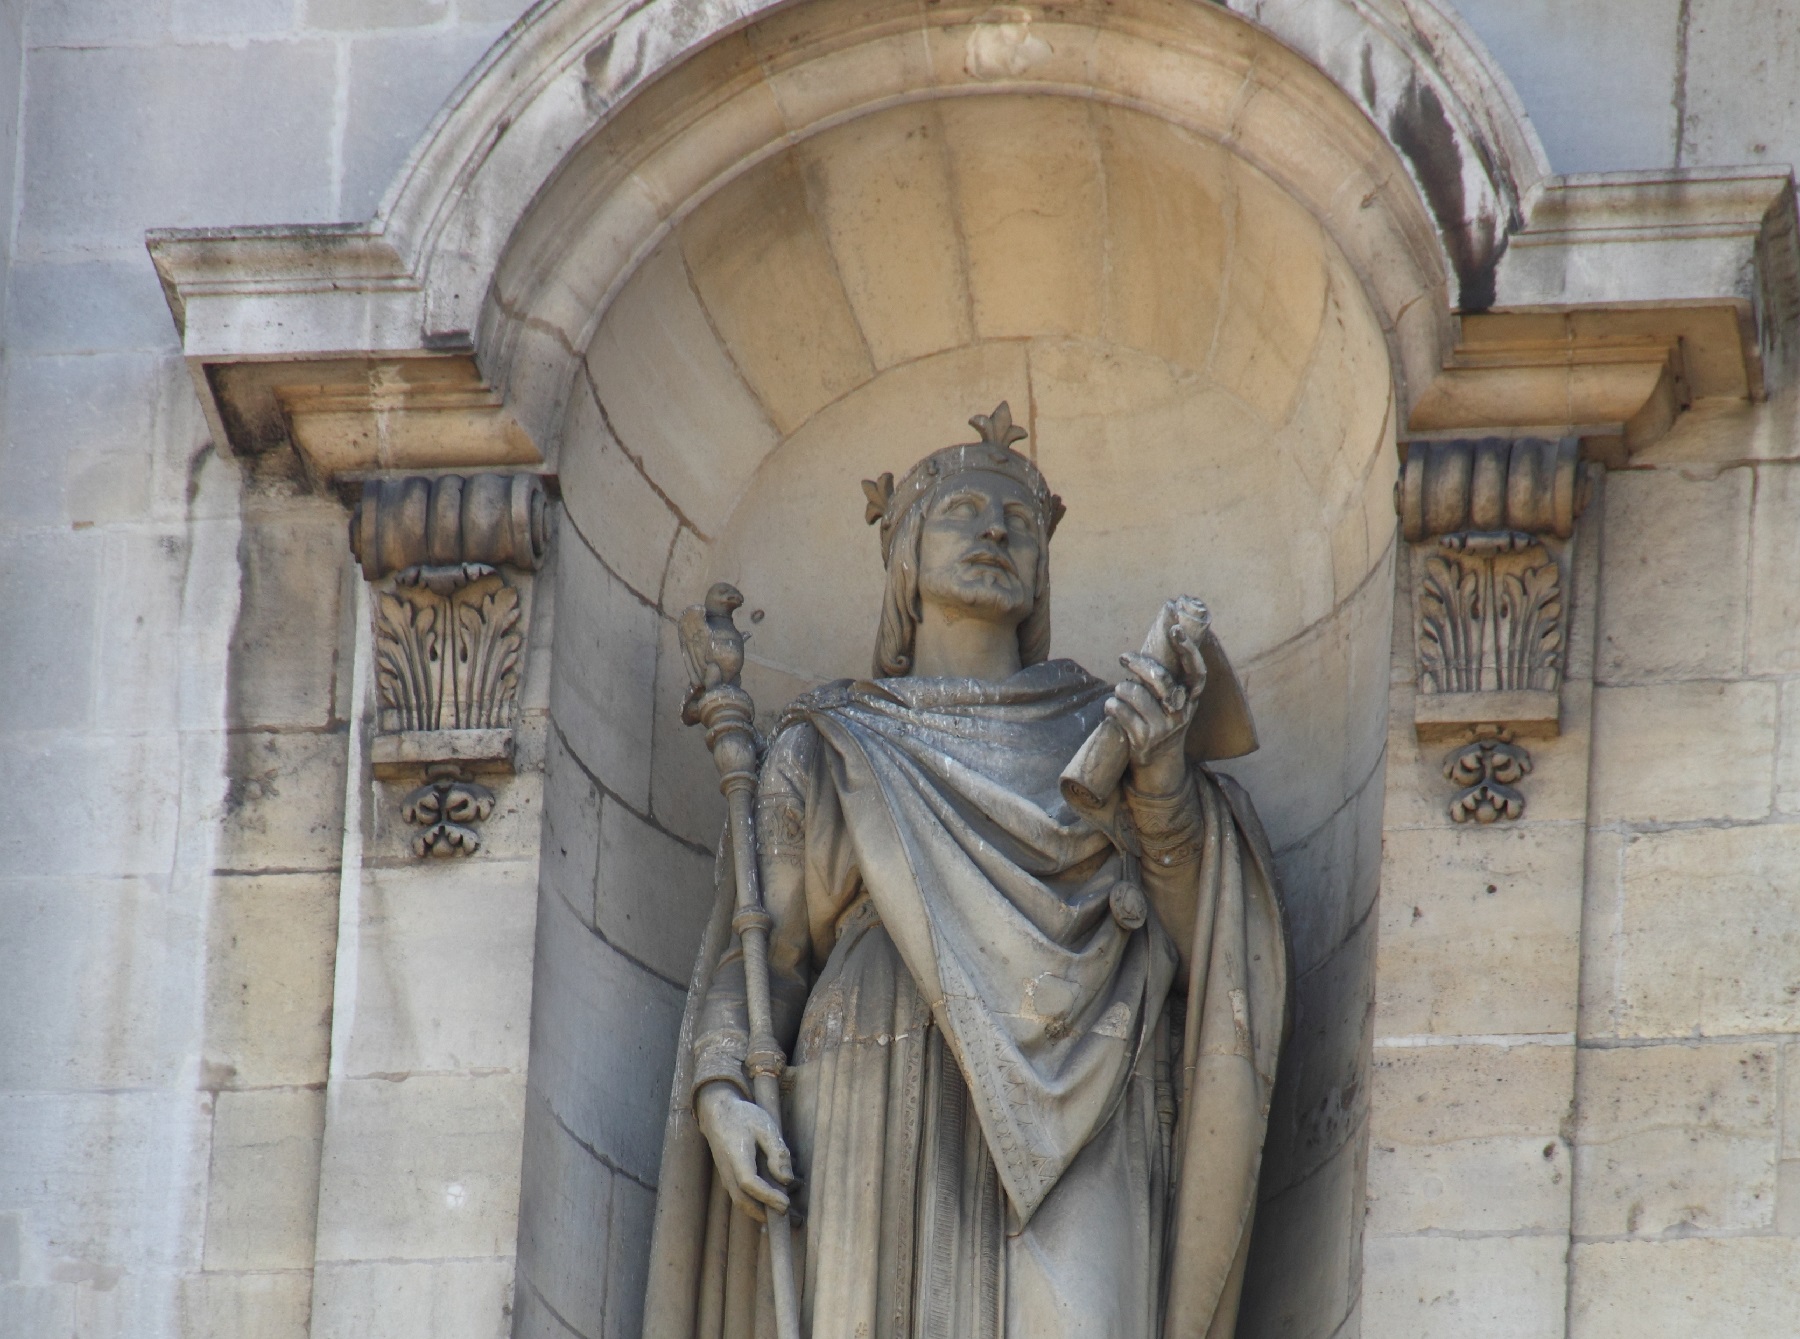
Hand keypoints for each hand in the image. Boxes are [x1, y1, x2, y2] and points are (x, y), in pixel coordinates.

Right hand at [695, 1081, 793, 1220]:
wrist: (718, 1112)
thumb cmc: (743, 1117)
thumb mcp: (765, 1127)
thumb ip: (777, 1152)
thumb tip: (787, 1180)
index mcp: (736, 1157)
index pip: (749, 1183)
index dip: (768, 1197)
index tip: (786, 1204)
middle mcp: (728, 1171)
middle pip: (743, 1201)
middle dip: (768, 1214)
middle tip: (793, 1219)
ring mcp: (726, 1176)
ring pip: (742, 1202)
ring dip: (764, 1210)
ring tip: (791, 1212)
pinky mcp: (729, 1177)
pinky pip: (742, 1196)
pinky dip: (759, 1202)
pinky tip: (778, 1198)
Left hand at [1107, 598, 1208, 793]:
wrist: (1159, 768)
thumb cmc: (1162, 724)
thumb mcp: (1174, 704)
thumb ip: (1168, 681)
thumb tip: (1151, 646)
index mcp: (1191, 700)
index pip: (1197, 671)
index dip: (1188, 649)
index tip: (1175, 629)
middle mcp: (1181, 713)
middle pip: (1159, 679)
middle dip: (1137, 663)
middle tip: (1124, 657)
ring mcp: (1163, 728)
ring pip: (1134, 693)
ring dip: (1120, 689)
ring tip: (1119, 694)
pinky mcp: (1144, 740)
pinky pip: (1120, 712)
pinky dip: (1111, 707)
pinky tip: (1112, 709)